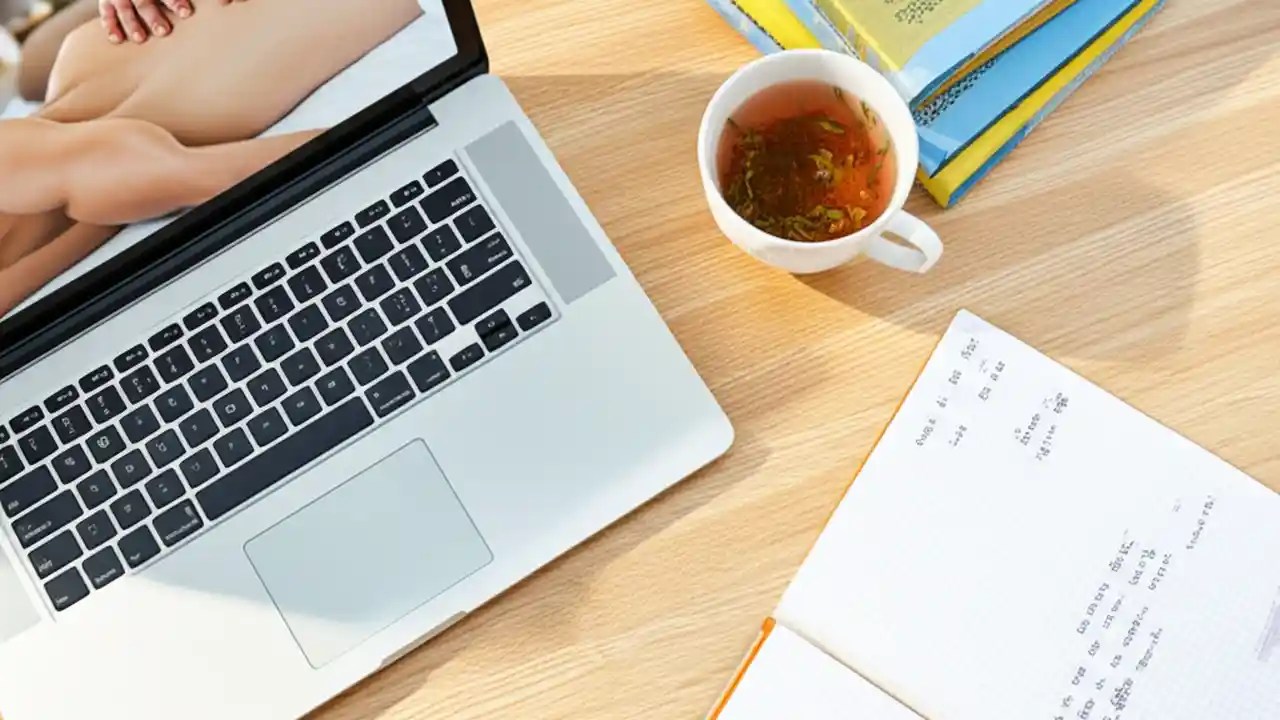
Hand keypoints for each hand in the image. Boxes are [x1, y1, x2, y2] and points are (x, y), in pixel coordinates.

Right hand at [100, 0, 248, 44]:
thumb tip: (229, 3)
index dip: (175, 0)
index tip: (186, 13)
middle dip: (153, 14)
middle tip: (164, 31)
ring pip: (123, 5)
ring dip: (131, 21)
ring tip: (140, 38)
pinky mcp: (109, 0)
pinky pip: (106, 11)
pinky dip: (110, 24)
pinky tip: (117, 40)